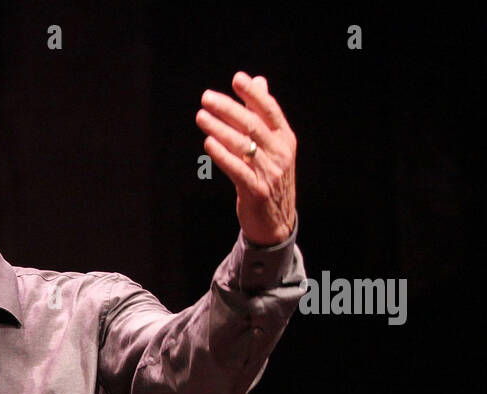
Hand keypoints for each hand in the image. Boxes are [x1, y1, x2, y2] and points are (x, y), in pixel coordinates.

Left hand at [196, 72, 297, 245]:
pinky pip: (237, 169)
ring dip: (219, 128)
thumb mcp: (273, 146)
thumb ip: (263, 115)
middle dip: (228, 109)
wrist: (277, 222)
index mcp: (285, 138)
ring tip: (201, 117)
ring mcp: (269, 172)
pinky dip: (222, 155)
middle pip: (252, 124)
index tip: (237, 78)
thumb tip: (259, 81)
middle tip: (206, 98)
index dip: (253, 94)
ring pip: (242, 145)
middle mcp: (280, 153)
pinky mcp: (256, 191)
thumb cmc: (269, 178)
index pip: (270, 110)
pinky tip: (208, 144)